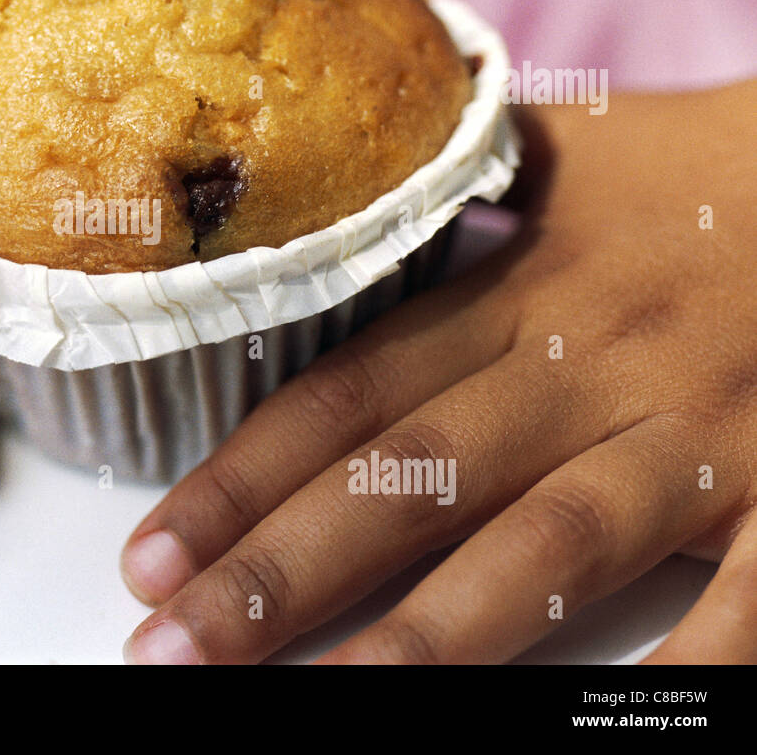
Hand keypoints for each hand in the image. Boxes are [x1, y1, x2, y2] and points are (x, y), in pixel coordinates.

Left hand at [120, 79, 756, 662]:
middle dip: (281, 570)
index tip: (147, 553)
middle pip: (409, 479)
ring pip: (540, 547)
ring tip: (318, 700)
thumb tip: (365, 157)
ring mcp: (698, 430)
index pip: (347, 396)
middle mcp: (591, 364)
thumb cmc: (728, 165)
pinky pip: (737, 608)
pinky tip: (581, 733)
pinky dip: (672, 677)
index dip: (239, 478)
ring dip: (425, 636)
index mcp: (525, 290)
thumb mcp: (589, 148)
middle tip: (168, 647)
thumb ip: (474, 173)